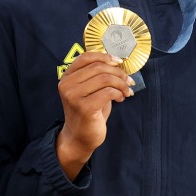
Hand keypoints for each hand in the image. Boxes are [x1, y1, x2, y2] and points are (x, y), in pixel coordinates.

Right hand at [55, 51, 133, 179]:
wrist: (80, 138)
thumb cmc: (88, 112)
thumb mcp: (90, 90)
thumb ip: (97, 75)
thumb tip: (117, 63)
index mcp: (67, 77)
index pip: (85, 57)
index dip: (104, 56)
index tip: (119, 62)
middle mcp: (67, 85)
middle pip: (98, 67)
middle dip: (118, 73)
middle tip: (128, 81)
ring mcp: (73, 96)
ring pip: (105, 79)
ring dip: (121, 84)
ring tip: (126, 91)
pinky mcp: (84, 107)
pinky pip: (108, 92)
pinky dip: (119, 93)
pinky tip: (120, 99)